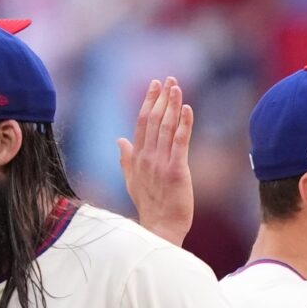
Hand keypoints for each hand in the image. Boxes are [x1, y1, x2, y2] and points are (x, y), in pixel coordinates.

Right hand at [120, 77, 194, 246]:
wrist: (160, 227)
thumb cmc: (149, 205)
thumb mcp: (132, 179)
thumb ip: (126, 158)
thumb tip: (119, 140)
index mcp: (138, 157)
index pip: (142, 123)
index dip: (149, 102)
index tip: (155, 86)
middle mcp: (147, 156)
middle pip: (153, 120)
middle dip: (160, 98)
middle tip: (168, 80)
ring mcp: (160, 163)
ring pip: (165, 127)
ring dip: (171, 105)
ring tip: (177, 88)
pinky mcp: (176, 170)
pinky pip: (179, 142)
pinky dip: (183, 124)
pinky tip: (187, 109)